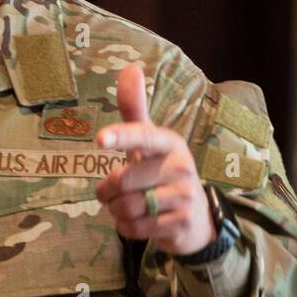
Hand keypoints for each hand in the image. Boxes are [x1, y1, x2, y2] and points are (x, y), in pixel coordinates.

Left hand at [94, 63, 215, 255]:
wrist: (195, 217)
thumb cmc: (161, 172)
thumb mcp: (149, 142)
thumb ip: (134, 110)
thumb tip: (130, 67)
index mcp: (169, 142)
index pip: (142, 136)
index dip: (120, 137)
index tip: (100, 140)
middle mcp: (180, 166)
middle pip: (122, 181)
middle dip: (107, 192)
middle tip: (112, 193)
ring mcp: (184, 196)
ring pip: (127, 207)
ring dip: (116, 211)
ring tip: (128, 207)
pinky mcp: (181, 223)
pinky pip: (136, 228)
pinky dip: (127, 228)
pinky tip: (138, 222)